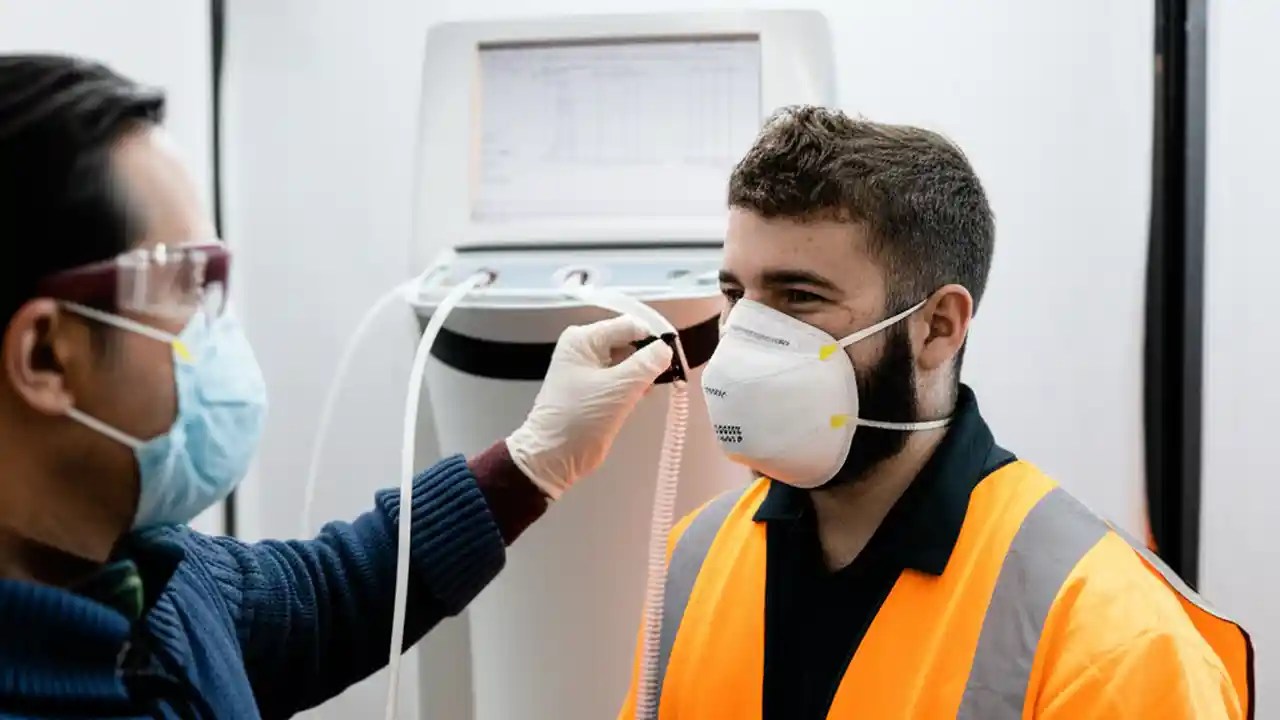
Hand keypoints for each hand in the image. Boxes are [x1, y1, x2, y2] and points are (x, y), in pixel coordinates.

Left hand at [506, 315, 674, 498]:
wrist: (553, 458)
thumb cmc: (581, 419)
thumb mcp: (618, 388)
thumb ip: (646, 364)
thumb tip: (666, 347)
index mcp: (583, 339)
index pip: (630, 325)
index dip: (653, 339)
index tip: (672, 360)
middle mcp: (585, 348)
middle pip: (629, 341)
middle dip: (648, 359)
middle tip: (661, 379)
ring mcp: (589, 369)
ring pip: (629, 361)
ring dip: (642, 375)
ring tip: (648, 392)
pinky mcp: (595, 389)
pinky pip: (622, 379)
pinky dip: (634, 386)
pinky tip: (640, 398)